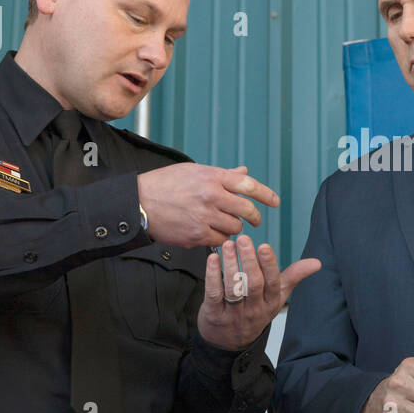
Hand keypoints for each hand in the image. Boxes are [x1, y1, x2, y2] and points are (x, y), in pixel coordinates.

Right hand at [138, 164, 278, 247]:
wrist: (138, 202)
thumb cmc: (165, 184)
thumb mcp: (194, 171)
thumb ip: (222, 175)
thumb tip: (244, 172)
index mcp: (212, 177)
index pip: (248, 185)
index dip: (266, 194)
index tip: (275, 201)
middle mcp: (211, 196)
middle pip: (246, 210)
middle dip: (254, 217)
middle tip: (254, 219)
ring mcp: (204, 217)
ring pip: (234, 228)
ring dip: (234, 228)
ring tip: (223, 224)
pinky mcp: (196, 235)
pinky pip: (220, 241)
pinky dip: (219, 239)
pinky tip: (211, 232)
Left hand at [197, 234, 320, 349]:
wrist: (230, 343)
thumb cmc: (255, 312)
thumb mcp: (277, 297)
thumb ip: (294, 277)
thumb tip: (317, 263)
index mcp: (271, 302)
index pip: (273, 283)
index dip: (269, 265)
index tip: (264, 246)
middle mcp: (254, 309)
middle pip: (253, 284)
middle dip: (249, 260)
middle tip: (243, 239)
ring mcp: (234, 314)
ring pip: (234, 289)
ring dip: (230, 265)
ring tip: (228, 245)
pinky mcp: (215, 315)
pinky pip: (214, 294)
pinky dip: (213, 276)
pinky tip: (213, 259)